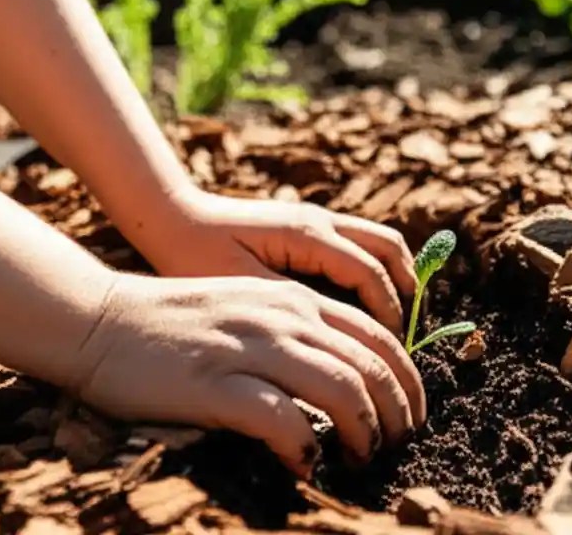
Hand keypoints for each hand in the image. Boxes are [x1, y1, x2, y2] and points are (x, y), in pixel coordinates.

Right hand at [68, 271, 425, 476]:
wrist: (98, 320)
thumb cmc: (171, 325)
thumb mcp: (246, 308)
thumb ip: (293, 330)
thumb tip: (341, 376)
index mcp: (293, 298)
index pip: (378, 336)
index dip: (408, 379)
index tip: (411, 415)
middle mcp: (281, 316)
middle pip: (372, 364)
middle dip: (397, 410)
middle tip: (398, 444)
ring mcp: (250, 348)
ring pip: (342, 388)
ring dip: (365, 430)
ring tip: (363, 458)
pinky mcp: (215, 384)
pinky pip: (283, 419)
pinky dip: (306, 447)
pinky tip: (306, 465)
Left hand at [125, 190, 418, 334]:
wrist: (166, 218)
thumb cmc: (193, 256)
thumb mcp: (240, 290)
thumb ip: (290, 308)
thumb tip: (333, 338)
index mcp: (307, 234)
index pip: (370, 273)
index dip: (388, 313)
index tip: (390, 352)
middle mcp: (319, 220)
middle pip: (389, 247)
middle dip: (405, 290)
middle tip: (402, 337)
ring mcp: (315, 220)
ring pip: (378, 242)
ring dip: (394, 278)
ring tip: (391, 326)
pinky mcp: (307, 228)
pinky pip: (358, 246)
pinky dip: (374, 273)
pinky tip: (360, 311)